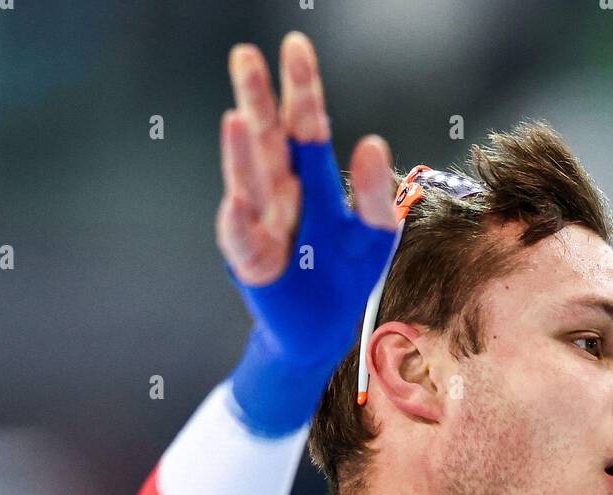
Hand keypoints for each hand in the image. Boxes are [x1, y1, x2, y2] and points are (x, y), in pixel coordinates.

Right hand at [216, 31, 396, 287]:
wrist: (320, 330)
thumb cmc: (344, 275)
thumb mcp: (373, 233)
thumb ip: (374, 192)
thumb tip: (372, 142)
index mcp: (310, 179)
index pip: (306, 128)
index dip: (302, 90)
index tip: (296, 47)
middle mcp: (279, 194)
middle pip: (268, 141)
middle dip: (258, 99)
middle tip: (246, 56)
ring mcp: (261, 225)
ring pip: (250, 181)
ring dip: (242, 152)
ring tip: (238, 119)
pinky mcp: (252, 262)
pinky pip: (244, 239)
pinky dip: (240, 221)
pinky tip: (239, 202)